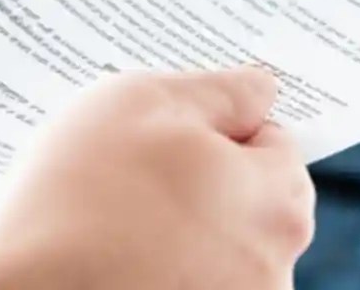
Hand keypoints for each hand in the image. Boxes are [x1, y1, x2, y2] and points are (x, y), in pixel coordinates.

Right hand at [0, 67, 315, 289]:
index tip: (173, 132)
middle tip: (133, 168)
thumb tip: (260, 92)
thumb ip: (220, 90)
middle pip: (249, 200)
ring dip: (177, 229)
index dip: (220, 128)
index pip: (275, 143)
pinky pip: (179, 277)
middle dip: (202, 180)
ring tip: (110, 215)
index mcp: (279, 204)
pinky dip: (153, 267)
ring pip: (213, 246)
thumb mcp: (144, 100)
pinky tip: (105, 253)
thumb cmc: (80, 195)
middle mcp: (272, 269)